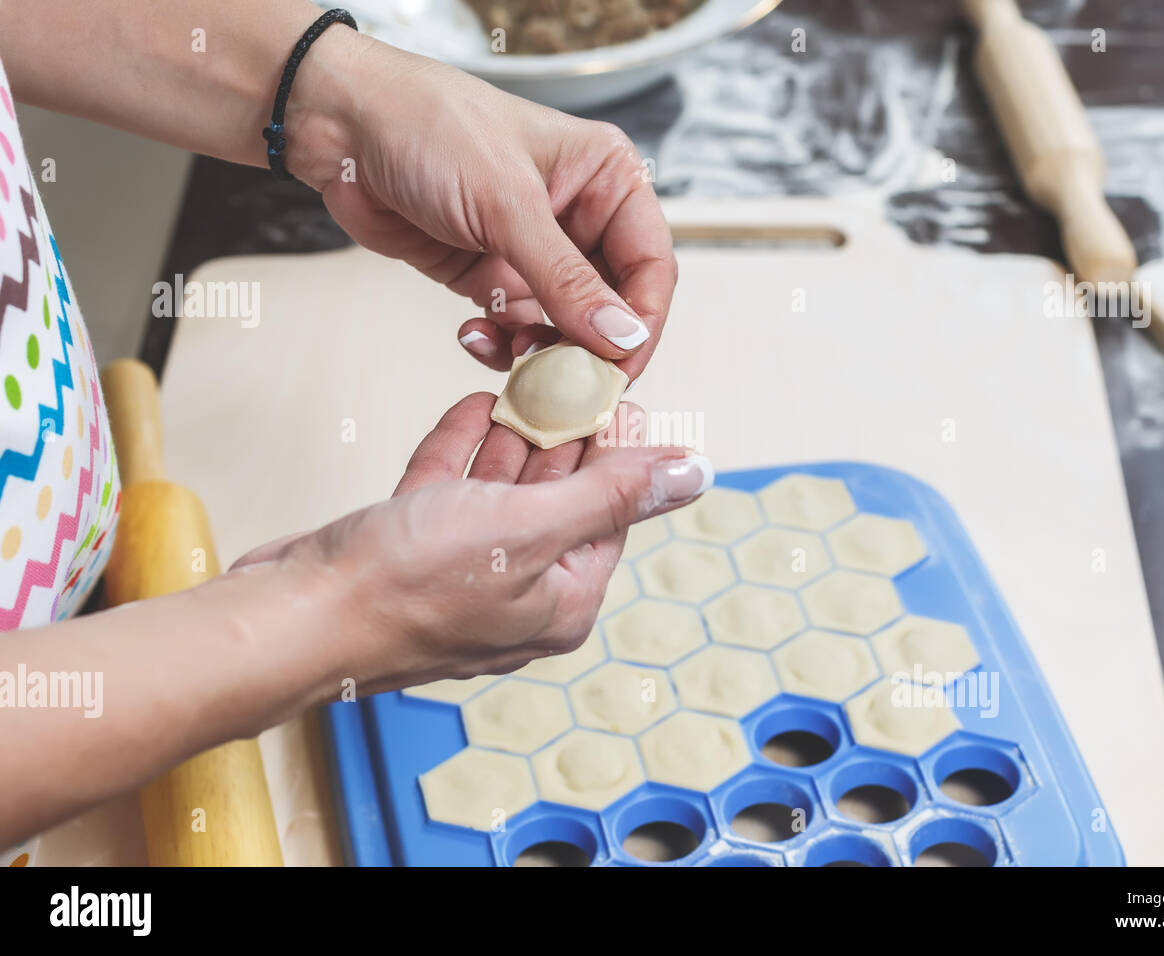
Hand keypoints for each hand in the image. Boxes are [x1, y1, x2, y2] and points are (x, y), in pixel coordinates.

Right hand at [233, 394, 710, 692]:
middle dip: (565, 434)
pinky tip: (474, 407)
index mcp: (562, 600)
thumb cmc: (404, 587)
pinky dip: (463, 450)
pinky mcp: (412, 553)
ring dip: (515, 435)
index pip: (612, 511)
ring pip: (503, 492)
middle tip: (571, 373)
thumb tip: (695, 472)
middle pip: (560, 498)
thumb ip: (612, 494)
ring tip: (528, 379)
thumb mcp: (529, 527)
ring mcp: (463, 574)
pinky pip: (452, 492)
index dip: (618, 447)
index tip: (619, 392)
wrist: (292, 616)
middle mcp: (519, 593)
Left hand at [288, 31, 675, 380]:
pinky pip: (517, 331)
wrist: (342, 128)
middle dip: (588, 347)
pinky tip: (472, 335)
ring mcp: (536, 252)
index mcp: (606, 179)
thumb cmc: (429, 128)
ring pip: (566, 328)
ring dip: (541, 353)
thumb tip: (622, 338)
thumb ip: (566, 279)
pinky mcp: (494, 278)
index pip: (651, 265)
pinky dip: (500, 347)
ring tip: (511, 358)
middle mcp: (579, 217)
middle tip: (563, 381)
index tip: (619, 367)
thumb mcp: (506, 204)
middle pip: (614, 306)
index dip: (642, 321)